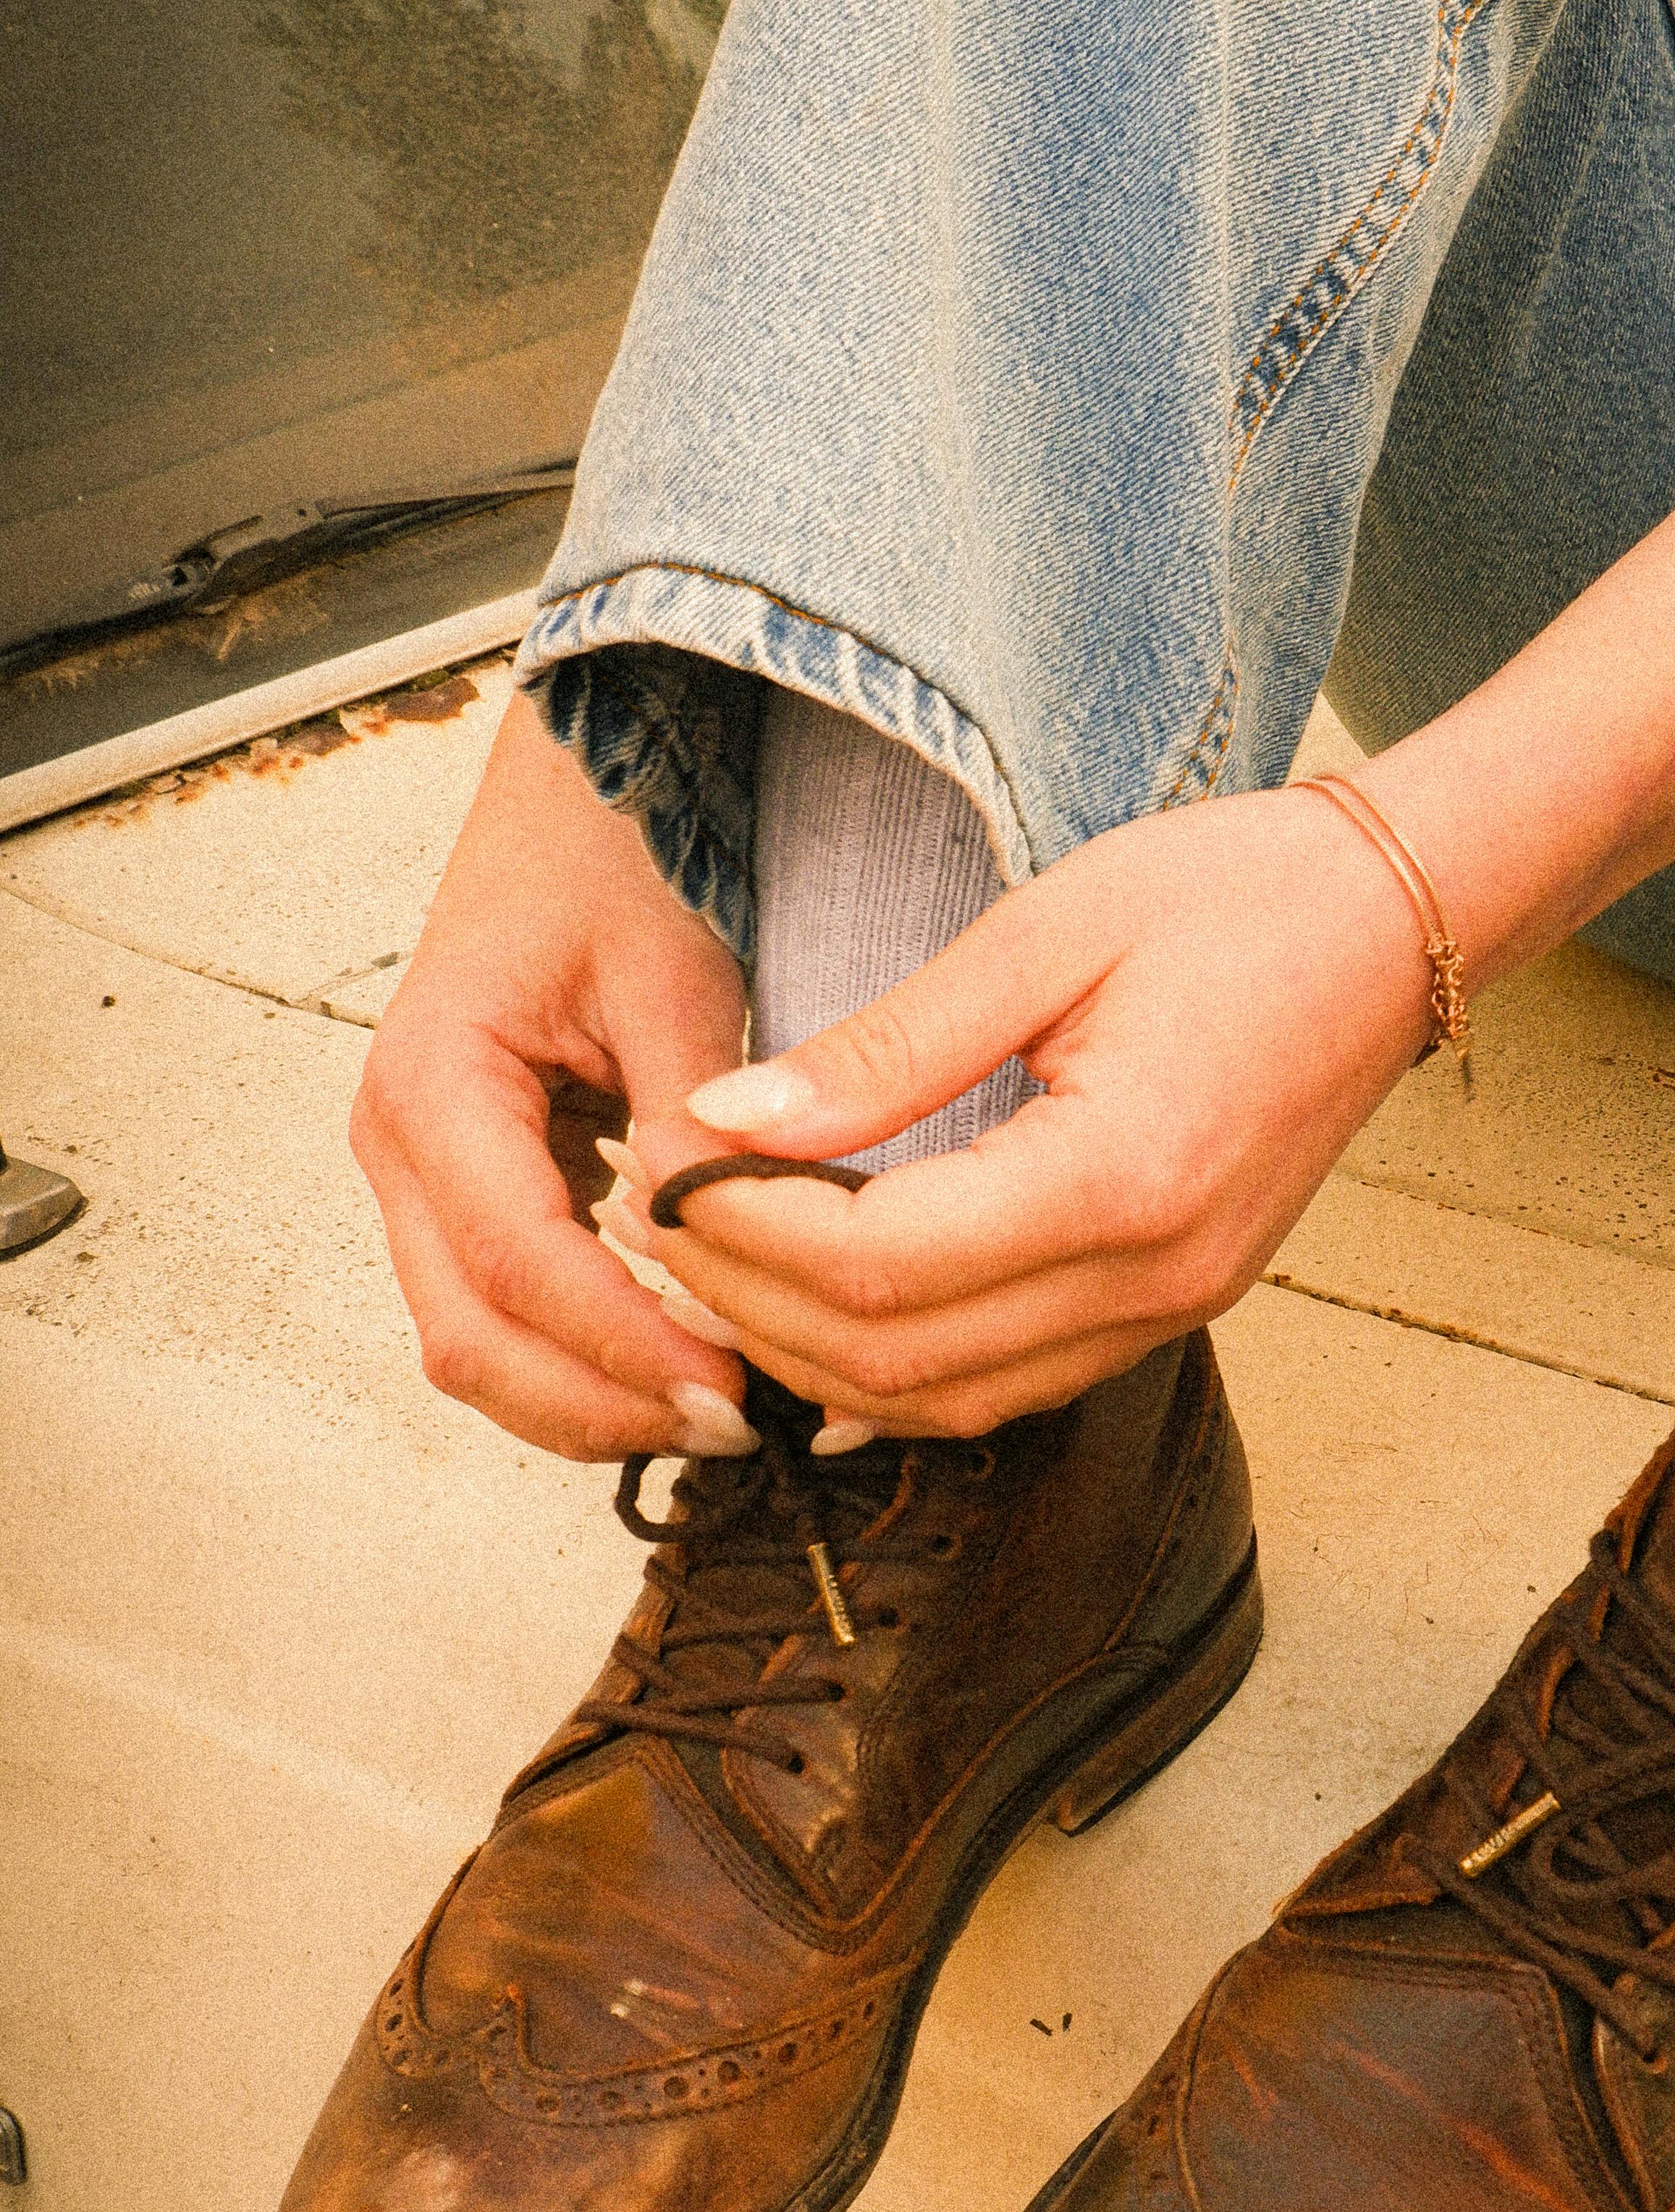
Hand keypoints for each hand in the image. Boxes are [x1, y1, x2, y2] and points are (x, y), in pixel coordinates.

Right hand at [353, 689, 755, 1460]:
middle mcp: (400, 1141)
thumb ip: (694, 1126)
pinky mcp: (464, 1186)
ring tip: (712, 1412)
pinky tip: (674, 1362)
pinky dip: (578, 1355)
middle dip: (597, 1405)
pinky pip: (499, 1308)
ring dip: (586, 1398)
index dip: (619, 1344)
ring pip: (475, 1343)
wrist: (587, 784)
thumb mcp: (674, 979)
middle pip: (472, 1336)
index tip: (727, 1391)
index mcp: (434, 1082)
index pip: (515, 1263)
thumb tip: (738, 1264)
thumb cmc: (618, 856)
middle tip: (729, 1427)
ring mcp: (420, 1172)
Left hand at [621, 784, 1436, 1435]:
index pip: (877, 1264)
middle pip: (895, 1360)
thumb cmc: (1236, 897)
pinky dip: (895, 1374)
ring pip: (944, 1401)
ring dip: (810, 1353)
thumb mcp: (1044, 933)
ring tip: (715, 1261)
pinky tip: (817, 1326)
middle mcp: (1152, 1276)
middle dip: (751, 1304)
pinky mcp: (1171, 1307)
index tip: (662, 1167)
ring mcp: (1170, 1308)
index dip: (744, 1234)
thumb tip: (726, 1121)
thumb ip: (886, 1050)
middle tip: (655, 1216)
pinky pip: (1005, 1387)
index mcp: (1121, 1178)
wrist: (1397, 925)